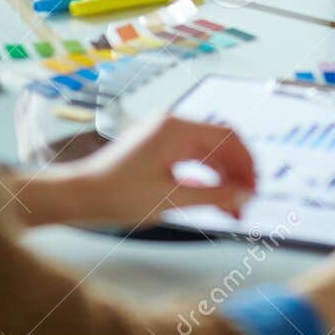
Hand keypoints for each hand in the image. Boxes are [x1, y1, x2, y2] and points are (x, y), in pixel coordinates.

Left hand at [21, 115, 255, 228]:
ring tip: (233, 209)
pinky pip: (193, 158)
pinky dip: (207, 178)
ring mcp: (165, 135)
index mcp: (176, 129)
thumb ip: (212, 196)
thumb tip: (244, 195)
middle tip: (247, 203)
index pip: (228, 138)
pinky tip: (214, 201)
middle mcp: (173, 125)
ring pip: (209, 153)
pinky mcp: (159, 148)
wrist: (78, 195)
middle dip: (238, 173)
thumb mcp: (169, 199)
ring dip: (224, 178)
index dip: (247, 164)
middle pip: (221, 143)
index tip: (255, 190)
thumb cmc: (116, 195)